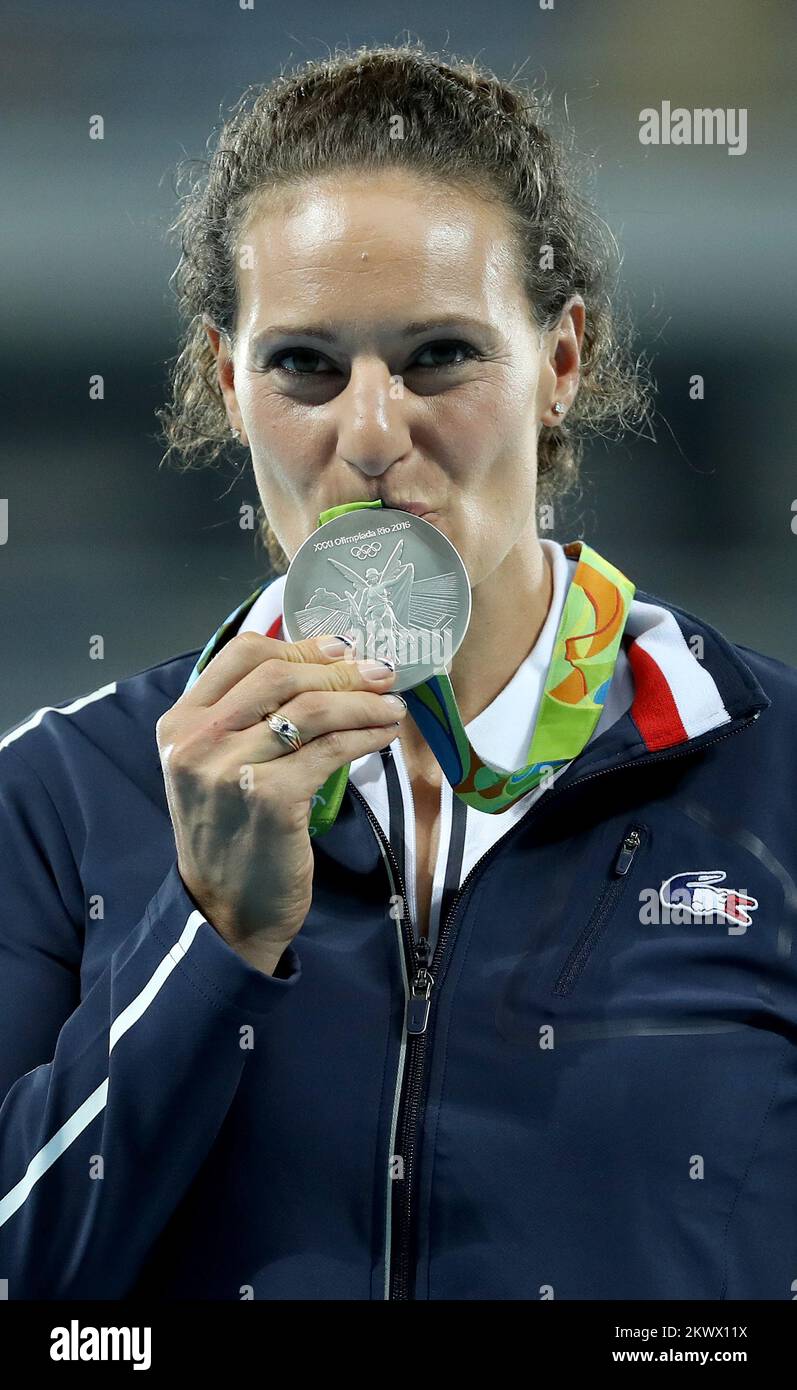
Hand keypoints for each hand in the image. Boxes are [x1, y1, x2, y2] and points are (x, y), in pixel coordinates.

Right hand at [156, 633, 405, 972]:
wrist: (226, 911)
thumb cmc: (232, 834)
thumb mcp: (217, 766)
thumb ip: (247, 717)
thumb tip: (325, 665)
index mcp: (181, 723)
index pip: (242, 653)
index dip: (300, 646)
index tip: (343, 649)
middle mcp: (197, 740)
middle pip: (281, 675)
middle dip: (341, 669)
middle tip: (382, 674)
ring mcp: (229, 768)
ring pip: (311, 708)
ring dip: (363, 701)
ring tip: (392, 706)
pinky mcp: (268, 797)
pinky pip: (329, 749)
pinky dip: (364, 736)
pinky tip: (383, 737)